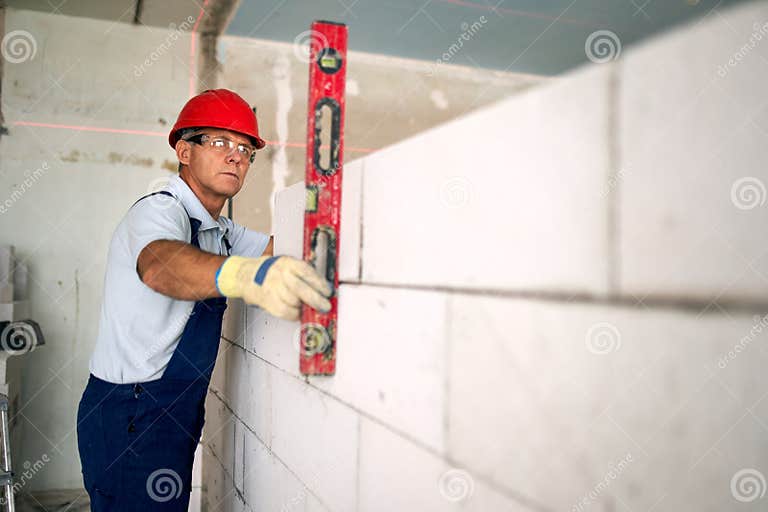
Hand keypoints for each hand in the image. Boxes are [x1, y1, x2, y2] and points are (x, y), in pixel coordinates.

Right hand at [216, 255, 331, 320]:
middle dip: (315, 300)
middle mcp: (279, 274)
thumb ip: (304, 274)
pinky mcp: (267, 301)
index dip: (319, 283)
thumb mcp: (288, 264)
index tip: (329, 292)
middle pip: (299, 288)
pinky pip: (284, 312)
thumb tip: (324, 288)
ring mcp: (271, 288)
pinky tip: (298, 312)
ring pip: (292, 302)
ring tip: (309, 307)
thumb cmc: (273, 271)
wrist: (247, 275)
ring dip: (304, 307)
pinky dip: (294, 315)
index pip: (306, 271)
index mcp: (287, 262)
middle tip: (325, 306)